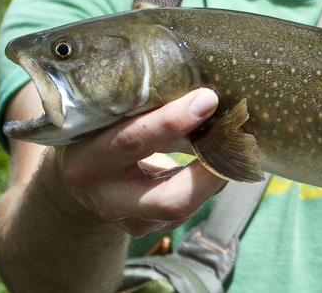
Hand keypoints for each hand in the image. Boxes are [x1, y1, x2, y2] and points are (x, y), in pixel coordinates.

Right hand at [51, 88, 226, 235]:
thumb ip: (144, 109)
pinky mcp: (149, 228)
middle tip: (239, 135)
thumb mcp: (110, 119)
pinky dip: (210, 183)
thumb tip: (203, 92)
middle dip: (211, 169)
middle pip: (171, 199)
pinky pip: (190, 208)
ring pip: (186, 207)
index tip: (208, 99)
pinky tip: (222, 160)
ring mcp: (129, 220)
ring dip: (217, 176)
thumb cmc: (102, 132)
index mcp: (88, 160)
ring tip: (238, 143)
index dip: (173, 122)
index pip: (132, 142)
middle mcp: (106, 198)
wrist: (82, 176)